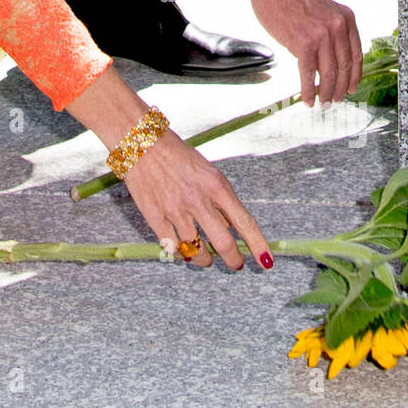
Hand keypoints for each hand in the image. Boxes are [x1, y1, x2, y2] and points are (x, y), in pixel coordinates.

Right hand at [63, 63, 269, 269]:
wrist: (141, 143)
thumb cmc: (177, 154)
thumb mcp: (207, 171)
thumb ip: (220, 199)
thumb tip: (231, 228)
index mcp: (216, 185)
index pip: (244, 222)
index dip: (258, 245)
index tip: (266, 262)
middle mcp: (198, 200)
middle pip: (224, 244)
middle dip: (234, 260)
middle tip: (236, 264)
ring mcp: (176, 211)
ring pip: (197, 251)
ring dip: (205, 259)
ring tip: (206, 257)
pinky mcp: (155, 217)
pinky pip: (173, 248)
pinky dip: (181, 253)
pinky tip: (184, 251)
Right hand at [235, 0, 361, 104]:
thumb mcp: (323, 10)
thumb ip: (331, 31)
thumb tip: (330, 58)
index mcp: (346, 18)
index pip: (356, 54)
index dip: (354, 75)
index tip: (351, 88)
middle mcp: (339, 28)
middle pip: (344, 67)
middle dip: (341, 88)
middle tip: (337, 101)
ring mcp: (322, 36)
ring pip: (329, 73)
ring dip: (327, 93)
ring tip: (324, 104)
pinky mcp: (304, 44)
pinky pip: (309, 74)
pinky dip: (308, 90)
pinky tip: (307, 100)